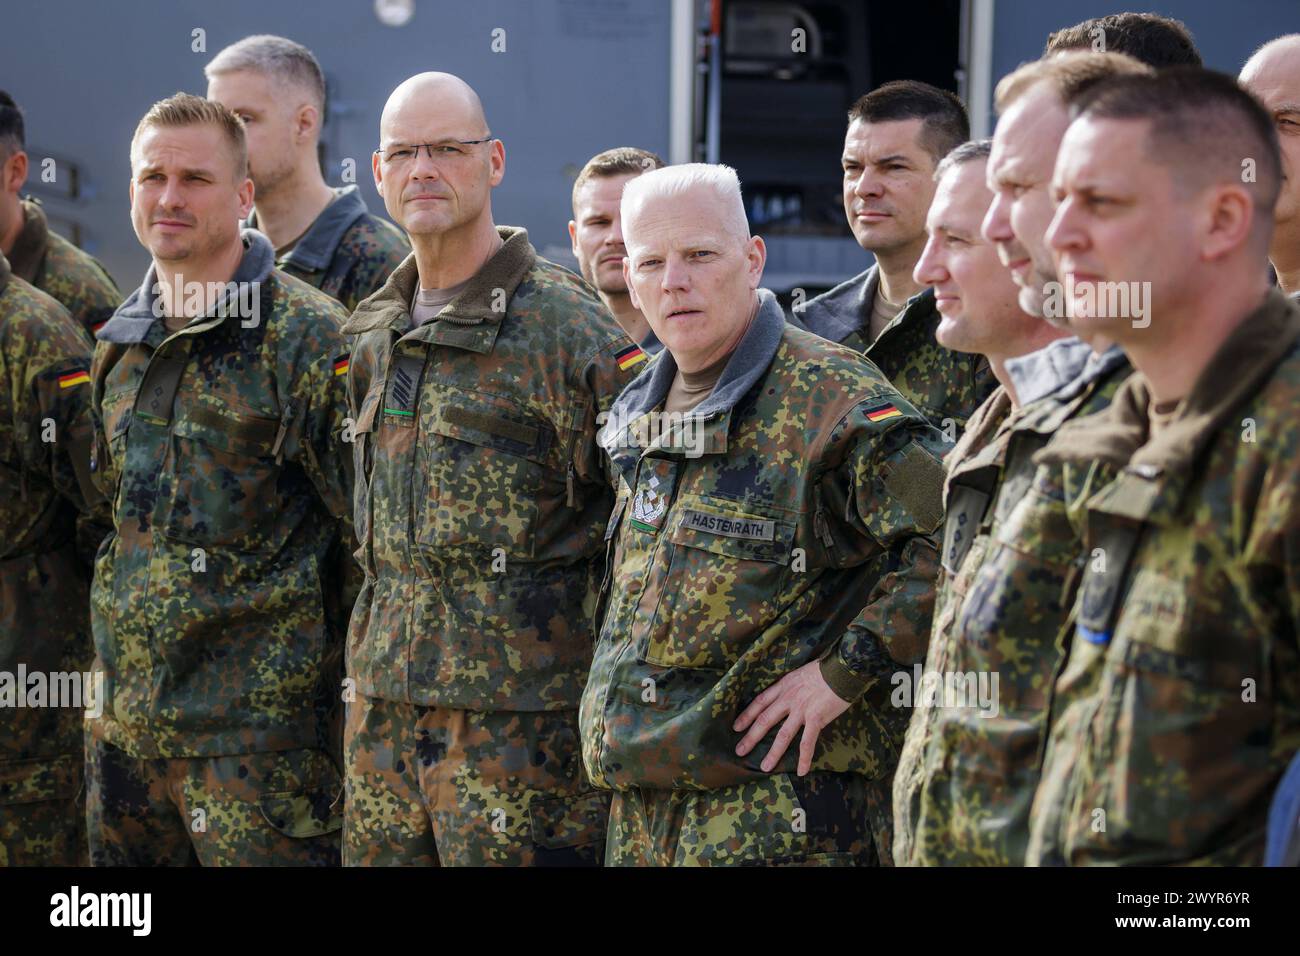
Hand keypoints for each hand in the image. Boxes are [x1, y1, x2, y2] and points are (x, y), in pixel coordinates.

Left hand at [732, 661, 851, 775]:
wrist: (842, 669)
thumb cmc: (825, 669)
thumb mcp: (801, 673)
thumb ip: (792, 686)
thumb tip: (789, 695)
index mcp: (784, 686)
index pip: (760, 702)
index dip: (747, 715)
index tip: (736, 727)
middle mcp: (789, 698)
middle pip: (765, 720)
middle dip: (751, 737)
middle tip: (739, 751)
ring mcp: (801, 709)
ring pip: (783, 735)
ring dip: (773, 753)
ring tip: (765, 767)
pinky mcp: (816, 718)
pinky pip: (808, 743)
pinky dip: (804, 758)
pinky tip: (802, 772)